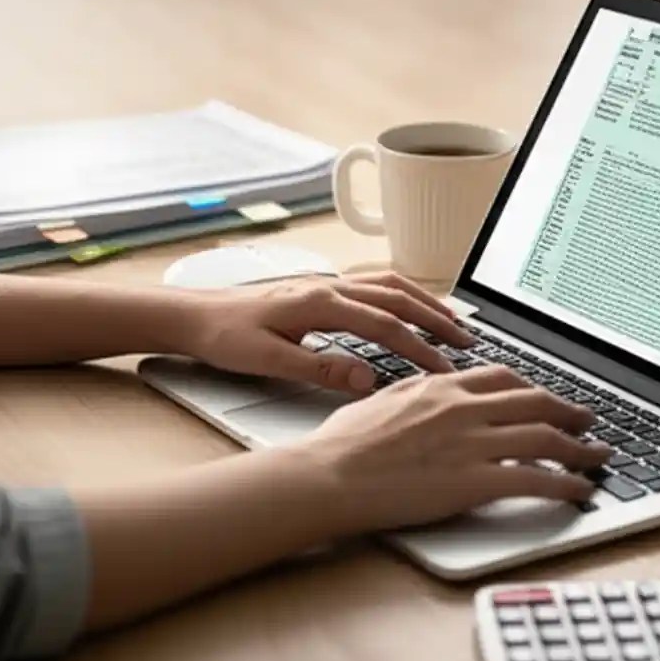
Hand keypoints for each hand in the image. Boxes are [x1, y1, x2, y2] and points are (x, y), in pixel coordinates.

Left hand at [181, 271, 473, 391]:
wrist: (191, 314)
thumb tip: (366, 377)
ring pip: (389, 285)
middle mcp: (328, 286)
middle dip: (437, 319)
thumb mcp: (267, 360)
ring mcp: (325, 283)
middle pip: (398, 297)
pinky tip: (411, 305)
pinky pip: (374, 284)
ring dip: (425, 302)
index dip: (419, 348)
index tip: (444, 369)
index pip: (384, 325)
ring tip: (453, 323)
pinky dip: (403, 294)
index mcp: (319, 303)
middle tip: (468, 342)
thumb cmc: (223, 337)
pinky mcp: (321, 288)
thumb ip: (320, 368)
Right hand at [299, 365, 613, 530]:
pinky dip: (567, 484)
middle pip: (537, 403)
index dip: (535, 389)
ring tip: (598, 456)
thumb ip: (415, 394)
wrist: (330, 476)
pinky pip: (537, 480)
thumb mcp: (382, 400)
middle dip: (570, 412)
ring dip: (581, 449)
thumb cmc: (343, 445)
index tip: (547, 398)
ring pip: (547, 438)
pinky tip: (580, 491)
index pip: (505, 379)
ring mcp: (474, 444)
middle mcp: (466, 409)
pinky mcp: (475, 482)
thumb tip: (426, 393)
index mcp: (443, 388)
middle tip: (588, 421)